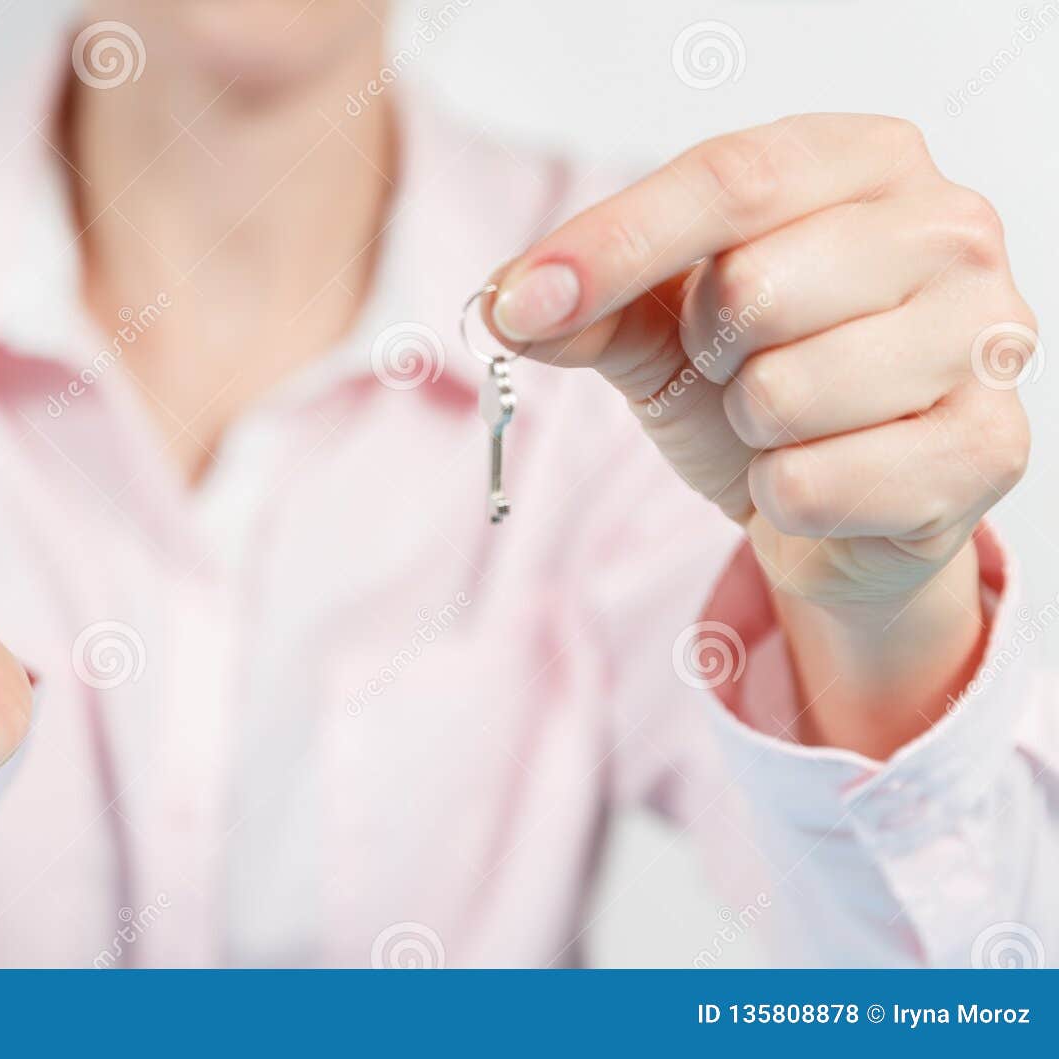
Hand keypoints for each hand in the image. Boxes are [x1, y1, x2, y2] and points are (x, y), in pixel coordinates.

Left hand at [485, 113, 1033, 611]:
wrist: (841, 503)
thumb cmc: (758, 382)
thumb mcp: (660, 323)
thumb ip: (587, 301)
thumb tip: (507, 301)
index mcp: (865, 161)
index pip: (727, 179)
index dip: (610, 245)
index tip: (522, 302)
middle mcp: (947, 229)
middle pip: (752, 287)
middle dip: (709, 351)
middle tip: (739, 367)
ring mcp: (984, 337)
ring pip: (785, 394)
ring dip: (751, 430)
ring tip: (788, 423)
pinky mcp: (988, 448)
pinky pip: (815, 482)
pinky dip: (785, 495)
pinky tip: (825, 475)